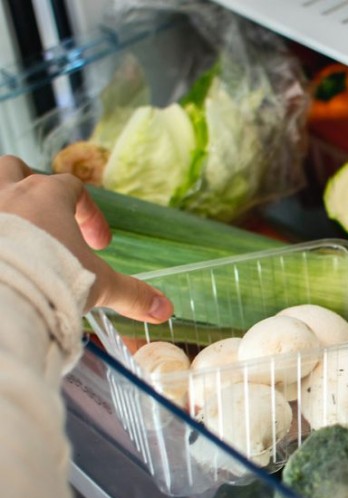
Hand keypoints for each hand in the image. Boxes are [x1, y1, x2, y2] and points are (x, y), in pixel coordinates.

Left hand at [0, 155, 171, 322]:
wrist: (1, 294)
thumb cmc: (51, 277)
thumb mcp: (98, 286)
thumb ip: (131, 294)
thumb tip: (165, 309)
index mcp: (48, 196)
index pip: (73, 189)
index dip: (89, 214)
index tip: (99, 243)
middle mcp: (8, 192)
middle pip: (16, 171)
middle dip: (30, 189)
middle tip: (45, 221)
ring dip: (3, 202)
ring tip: (16, 232)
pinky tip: (2, 259)